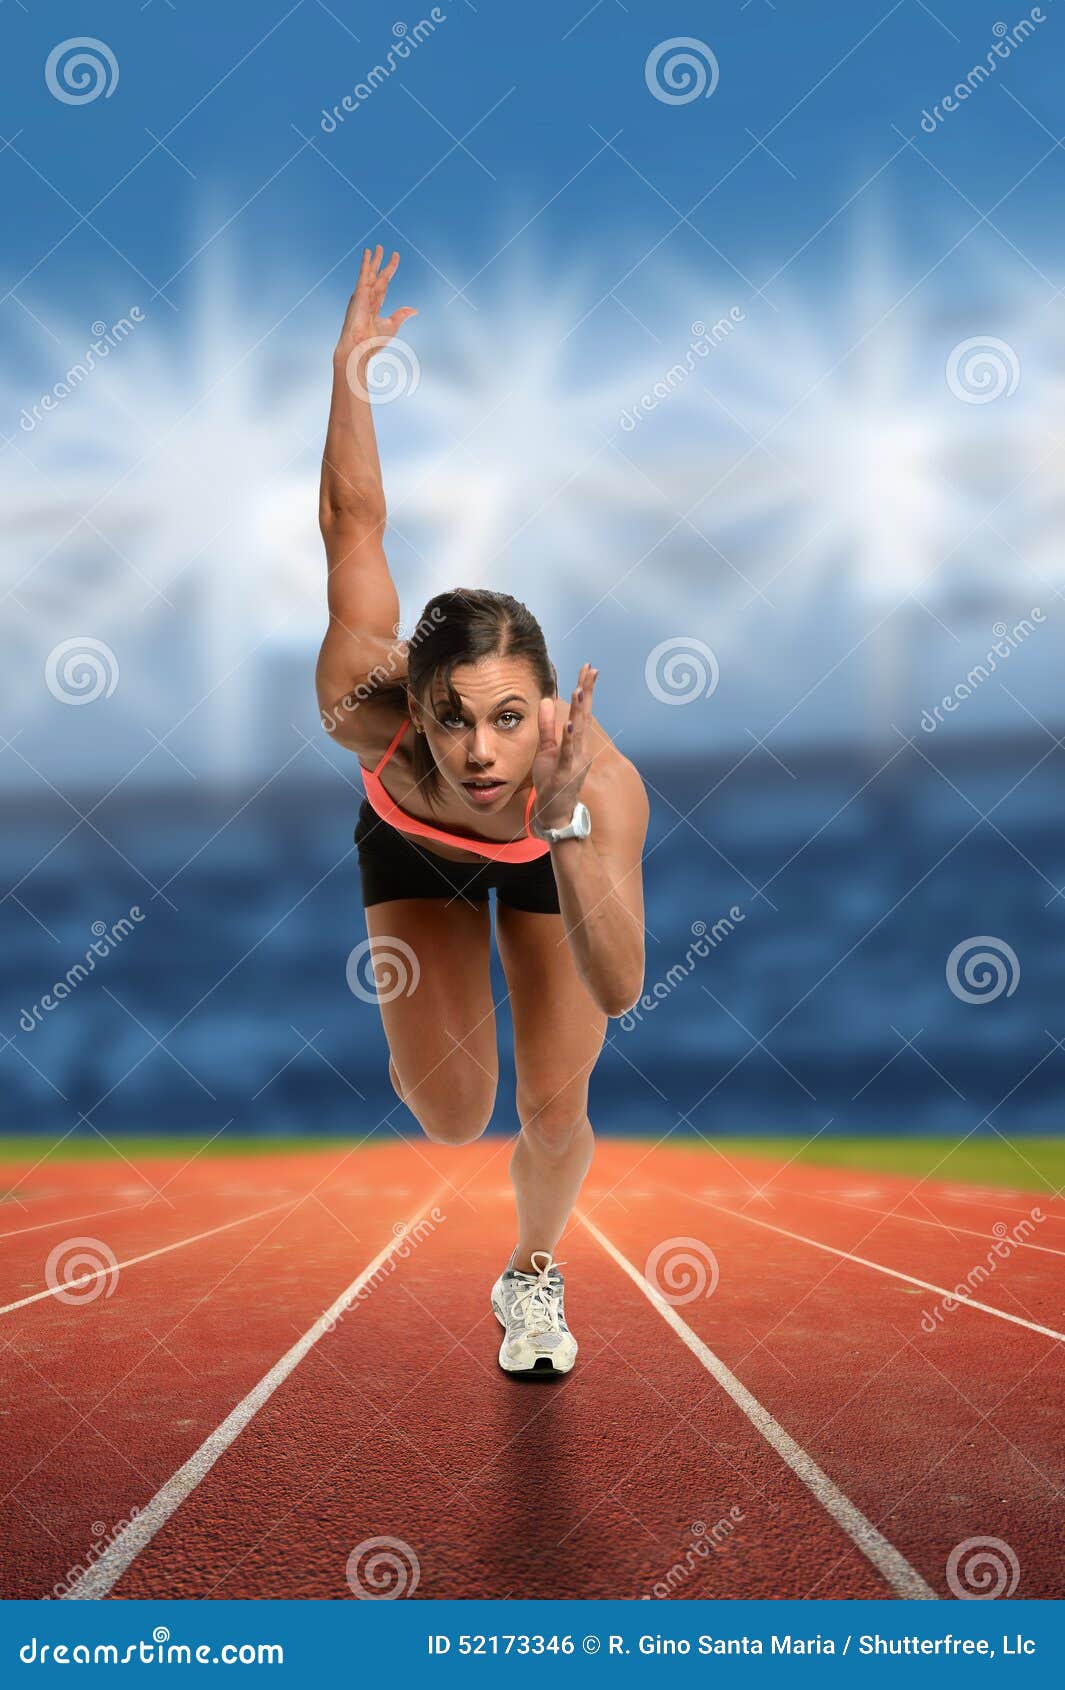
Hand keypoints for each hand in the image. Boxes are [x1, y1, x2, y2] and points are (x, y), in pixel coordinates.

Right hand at [335, 245, 416, 363]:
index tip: (394, 260)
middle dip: (380, 263)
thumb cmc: (372, 342)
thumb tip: (414, 309)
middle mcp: (367, 299)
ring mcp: (362, 295)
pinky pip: (363, 274)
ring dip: (373, 260)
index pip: (383, 286)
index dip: (388, 273)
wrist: (359, 348)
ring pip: (369, 273)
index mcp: (373, 306)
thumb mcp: (391, 326)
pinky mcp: (359, 293)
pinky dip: (366, 263)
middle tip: (382, 248)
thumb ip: (401, 315)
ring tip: (377, 247)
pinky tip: (368, 253)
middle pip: (376, 277)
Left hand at [531, 664, 597, 833]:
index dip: (585, 689)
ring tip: (581, 690)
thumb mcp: (546, 749)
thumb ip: (546, 726)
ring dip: (580, 711)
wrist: (555, 813)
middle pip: (585, 715)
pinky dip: (570, 739)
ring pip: (579, 732)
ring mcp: (575, 761)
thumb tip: (546, 700)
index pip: (582, 711)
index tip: (588, 669)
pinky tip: (570, 725)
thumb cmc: (552, 781)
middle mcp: (581, 749)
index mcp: (577, 742)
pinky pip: (568, 753)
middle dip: (587, 692)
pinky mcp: (565, 773)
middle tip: (590, 670)